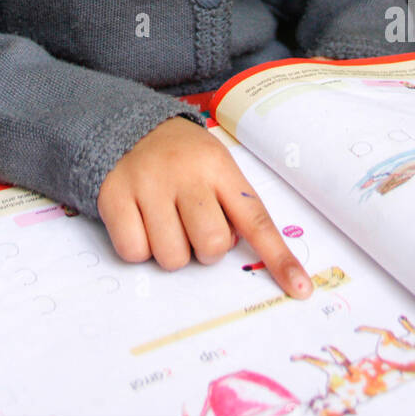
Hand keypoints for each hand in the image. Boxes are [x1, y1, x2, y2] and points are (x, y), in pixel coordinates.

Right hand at [97, 117, 312, 297]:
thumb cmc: (182, 158)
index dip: (279, 258)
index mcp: (219, 167)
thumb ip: (234, 206)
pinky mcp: (114, 196)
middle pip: (211, 245)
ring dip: (171, 251)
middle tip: (192, 226)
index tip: (300, 289)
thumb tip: (253, 258)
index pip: (256, 220)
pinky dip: (138, 247)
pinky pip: (134, 252)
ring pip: (172, 257)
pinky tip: (139, 220)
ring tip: (164, 221)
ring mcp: (147, 184)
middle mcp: (185, 173)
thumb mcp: (215, 165)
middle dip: (205, 249)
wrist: (126, 125)